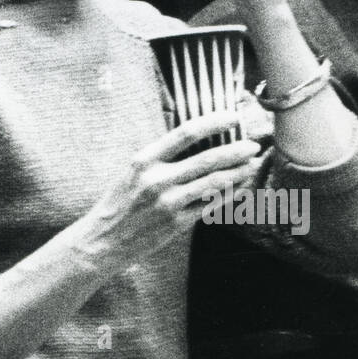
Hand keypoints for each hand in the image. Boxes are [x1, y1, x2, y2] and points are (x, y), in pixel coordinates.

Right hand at [76, 112, 260, 268]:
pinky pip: (211, 206)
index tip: (234, 117)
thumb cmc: (120, 202)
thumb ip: (161, 157)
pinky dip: (230, 195)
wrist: (103, 241)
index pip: (186, 133)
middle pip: (208, 159)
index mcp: (145, 160)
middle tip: (254, 145)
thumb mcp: (133, 171)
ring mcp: (169, 203)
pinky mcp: (177, 224)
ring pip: (214, 183)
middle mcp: (157, 179)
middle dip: (236, 151)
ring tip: (252, 165)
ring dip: (238, 173)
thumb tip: (198, 140)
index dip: (214, 122)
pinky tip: (241, 187)